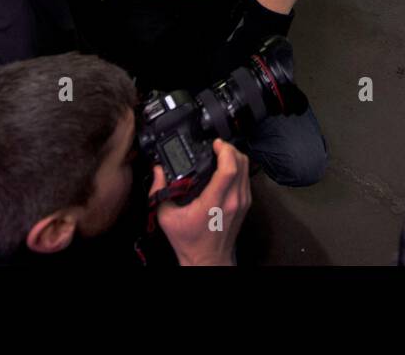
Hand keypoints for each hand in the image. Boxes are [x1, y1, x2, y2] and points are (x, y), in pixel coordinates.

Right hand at [151, 140, 250, 265]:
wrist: (208, 259)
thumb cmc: (190, 241)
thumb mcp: (167, 217)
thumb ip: (160, 191)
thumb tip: (157, 171)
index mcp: (215, 202)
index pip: (229, 169)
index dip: (224, 150)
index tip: (215, 143)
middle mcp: (233, 200)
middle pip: (241, 163)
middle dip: (230, 148)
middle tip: (216, 145)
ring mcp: (242, 202)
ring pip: (247, 168)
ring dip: (235, 156)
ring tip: (221, 152)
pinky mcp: (246, 204)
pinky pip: (247, 177)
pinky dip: (239, 167)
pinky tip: (226, 166)